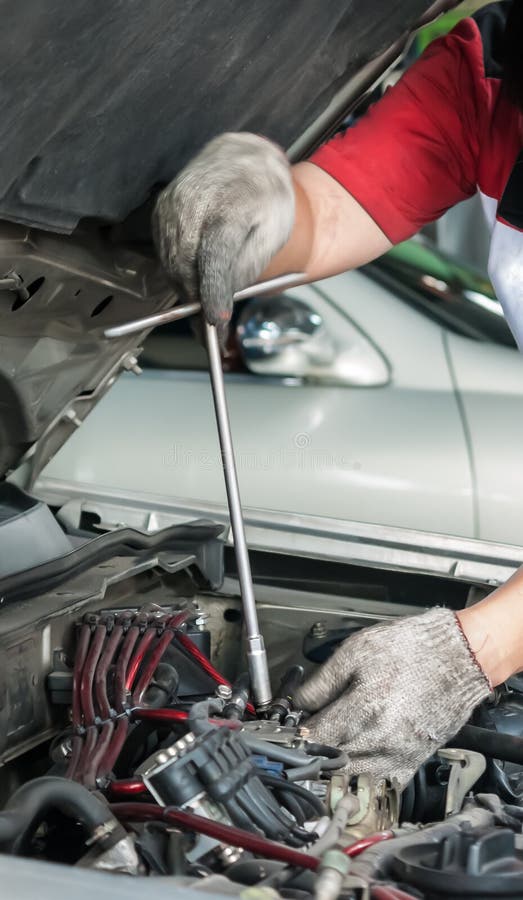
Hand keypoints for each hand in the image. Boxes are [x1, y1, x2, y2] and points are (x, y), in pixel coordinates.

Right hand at [152, 132, 294, 343]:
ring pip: (172, 265)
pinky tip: (197, 276)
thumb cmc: (264, 197)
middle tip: (215, 326)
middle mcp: (192, 204)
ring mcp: (170, 208)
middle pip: (186, 268)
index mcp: (228, 207)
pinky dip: (180, 272)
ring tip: (208, 301)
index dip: (214, 292)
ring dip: (188, 289)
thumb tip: (222, 300)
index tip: (217, 322)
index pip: (215, 257)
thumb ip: (247, 267)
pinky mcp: (159, 213)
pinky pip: (165, 254)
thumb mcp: (272, 233)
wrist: (241, 159)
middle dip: (198, 301)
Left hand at [294, 608, 489, 786]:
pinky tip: (357, 752)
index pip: (313, 739)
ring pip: (351, 776)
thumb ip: (322, 682)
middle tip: (305, 734)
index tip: (285, 730)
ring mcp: (398, 755)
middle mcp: (380, 739)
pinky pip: (379, 781)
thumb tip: (297, 703)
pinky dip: (363, 772)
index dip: (294, 735)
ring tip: (330, 742)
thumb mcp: (356, 651)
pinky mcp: (413, 762)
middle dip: (312, 750)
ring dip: (334, 764)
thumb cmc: (411, 648)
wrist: (459, 656)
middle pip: (329, 762)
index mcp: (363, 709)